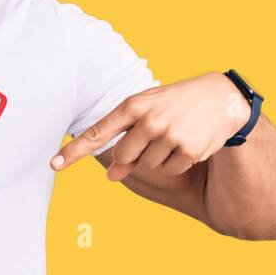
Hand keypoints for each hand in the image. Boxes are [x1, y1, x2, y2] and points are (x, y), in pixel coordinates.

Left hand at [50, 72, 249, 181]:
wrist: (221, 98)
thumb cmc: (175, 105)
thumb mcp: (148, 115)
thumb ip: (126, 141)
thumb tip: (111, 176)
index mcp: (134, 105)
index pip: (98, 132)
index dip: (74, 151)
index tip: (54, 164)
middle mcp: (149, 120)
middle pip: (122, 157)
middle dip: (132, 155)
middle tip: (153, 136)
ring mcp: (169, 135)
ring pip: (146, 166)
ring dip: (156, 157)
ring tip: (174, 134)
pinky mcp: (188, 150)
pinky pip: (168, 170)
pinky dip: (175, 162)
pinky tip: (186, 143)